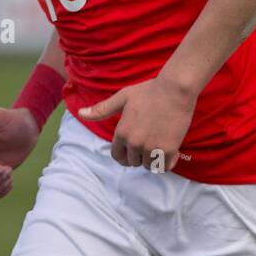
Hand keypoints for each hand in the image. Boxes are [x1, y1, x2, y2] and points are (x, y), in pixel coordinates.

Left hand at [77, 74, 195, 171]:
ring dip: (153, 159)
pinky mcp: (168, 150)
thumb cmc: (149, 91)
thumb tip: (81, 113)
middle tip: (149, 142)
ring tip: (159, 144)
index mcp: (122, 132)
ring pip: (148, 165)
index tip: (132, 152)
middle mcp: (134, 143)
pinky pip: (163, 167)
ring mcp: (151, 147)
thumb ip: (102, 109)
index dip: (124, 155)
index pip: (117, 156)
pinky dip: (166, 162)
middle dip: (139, 155)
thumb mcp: (123, 97)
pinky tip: (171, 150)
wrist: (175, 89)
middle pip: (133, 162)